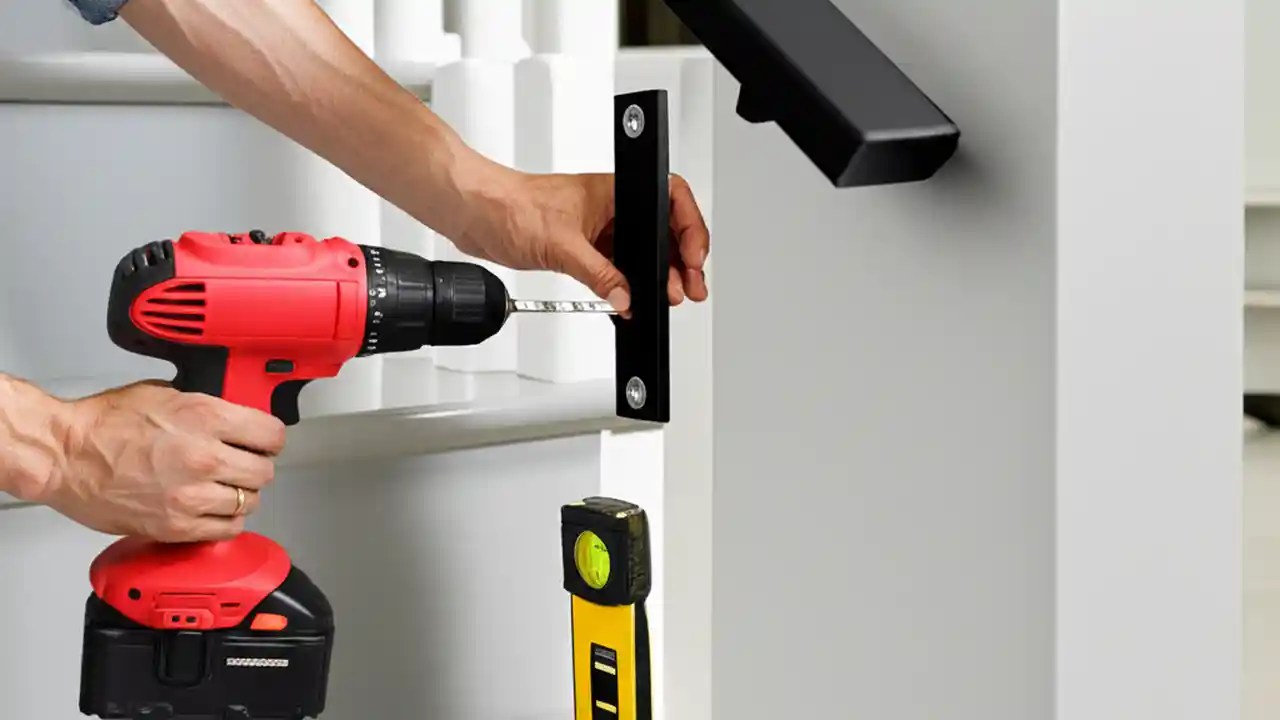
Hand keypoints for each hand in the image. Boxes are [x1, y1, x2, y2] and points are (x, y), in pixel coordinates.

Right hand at [39, 381, 285, 542]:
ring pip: (249, 502)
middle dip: (255, 466)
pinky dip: (225, 520)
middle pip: (264, 471)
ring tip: (222, 488)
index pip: (271, 434)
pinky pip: (226, 529)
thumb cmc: (104, 424)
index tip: (263, 441)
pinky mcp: (175, 525)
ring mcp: (191, 494)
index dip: (269, 438)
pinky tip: (212, 509)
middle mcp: (205, 456)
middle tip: (241, 465)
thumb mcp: (165, 393)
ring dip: (240, 495)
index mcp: (205, 417)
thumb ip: (206, 406)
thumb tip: (235, 416)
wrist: (64, 455)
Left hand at [451, 168, 710, 314]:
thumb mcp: (562, 245)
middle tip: (689, 288)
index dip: (690, 228)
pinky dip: (627, 284)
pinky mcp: (584, 247)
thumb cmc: (510, 205)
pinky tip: (631, 299)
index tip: (693, 259)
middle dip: (680, 261)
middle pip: (663, 231)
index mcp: (615, 190)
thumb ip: (599, 275)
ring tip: (666, 297)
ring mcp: (599, 228)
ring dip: (656, 275)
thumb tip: (625, 297)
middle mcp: (612, 207)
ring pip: (642, 252)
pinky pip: (617, 267)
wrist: (475, 213)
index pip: (671, 198)